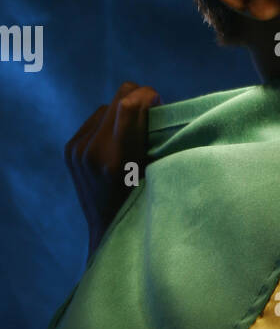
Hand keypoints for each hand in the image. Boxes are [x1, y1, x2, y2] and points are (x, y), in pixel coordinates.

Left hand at [64, 81, 160, 258]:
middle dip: (139, 99)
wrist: (107, 232)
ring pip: (107, 107)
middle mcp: (91, 150)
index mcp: (115, 159)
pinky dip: (109, 124)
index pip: (129, 104)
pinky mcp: (70, 148)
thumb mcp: (156, 174)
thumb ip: (154, 140)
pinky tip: (116, 142)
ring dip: (123, 113)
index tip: (161, 103)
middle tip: (152, 114)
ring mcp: (77, 149)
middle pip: (118, 97)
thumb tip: (156, 103)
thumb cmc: (143, 205)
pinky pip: (95, 120)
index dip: (149, 96)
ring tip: (133, 134)